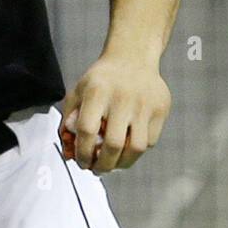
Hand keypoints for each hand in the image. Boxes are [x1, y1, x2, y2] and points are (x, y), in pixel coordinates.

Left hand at [60, 54, 171, 171]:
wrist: (132, 58)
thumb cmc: (101, 80)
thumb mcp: (78, 91)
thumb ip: (69, 119)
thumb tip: (68, 151)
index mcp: (96, 91)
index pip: (87, 130)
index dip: (82, 151)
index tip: (81, 162)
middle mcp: (121, 98)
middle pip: (113, 144)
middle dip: (103, 164)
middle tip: (97, 170)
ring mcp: (143, 105)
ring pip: (136, 147)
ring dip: (122, 164)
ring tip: (112, 165)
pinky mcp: (160, 110)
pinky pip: (150, 141)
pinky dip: (136, 151)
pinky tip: (127, 150)